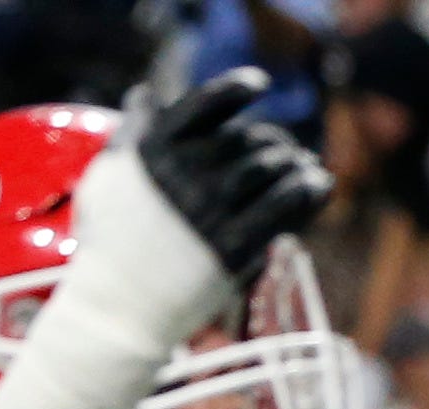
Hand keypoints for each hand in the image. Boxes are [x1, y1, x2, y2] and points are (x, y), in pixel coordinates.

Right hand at [129, 68, 335, 285]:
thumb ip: (131, 134)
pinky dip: (308, 191)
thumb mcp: (107, 177)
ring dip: (295, 162)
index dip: (236, 88)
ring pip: (269, 170)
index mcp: (154, 151)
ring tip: (307, 164)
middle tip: (285, 147)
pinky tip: (321, 183)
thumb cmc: (109, 241)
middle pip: (244, 140)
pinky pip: (282, 209)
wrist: (118, 305)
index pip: (204, 105)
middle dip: (271, 139)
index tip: (260, 84)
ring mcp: (210, 212)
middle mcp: (185, 175)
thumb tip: (145, 94)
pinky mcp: (233, 247)